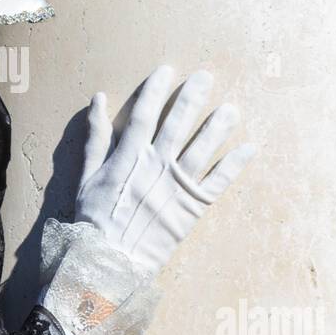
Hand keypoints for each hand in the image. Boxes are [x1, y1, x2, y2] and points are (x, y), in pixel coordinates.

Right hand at [75, 66, 255, 275]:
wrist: (108, 264)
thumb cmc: (93, 221)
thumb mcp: (87, 177)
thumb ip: (95, 139)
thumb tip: (99, 101)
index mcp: (128, 158)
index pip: (143, 116)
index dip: (155, 91)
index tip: (167, 71)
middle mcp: (155, 168)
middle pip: (177, 125)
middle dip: (191, 98)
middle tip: (205, 77)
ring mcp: (176, 187)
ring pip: (201, 149)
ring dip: (217, 127)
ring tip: (231, 107)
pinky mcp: (192, 209)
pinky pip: (217, 182)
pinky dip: (233, 164)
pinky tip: (249, 147)